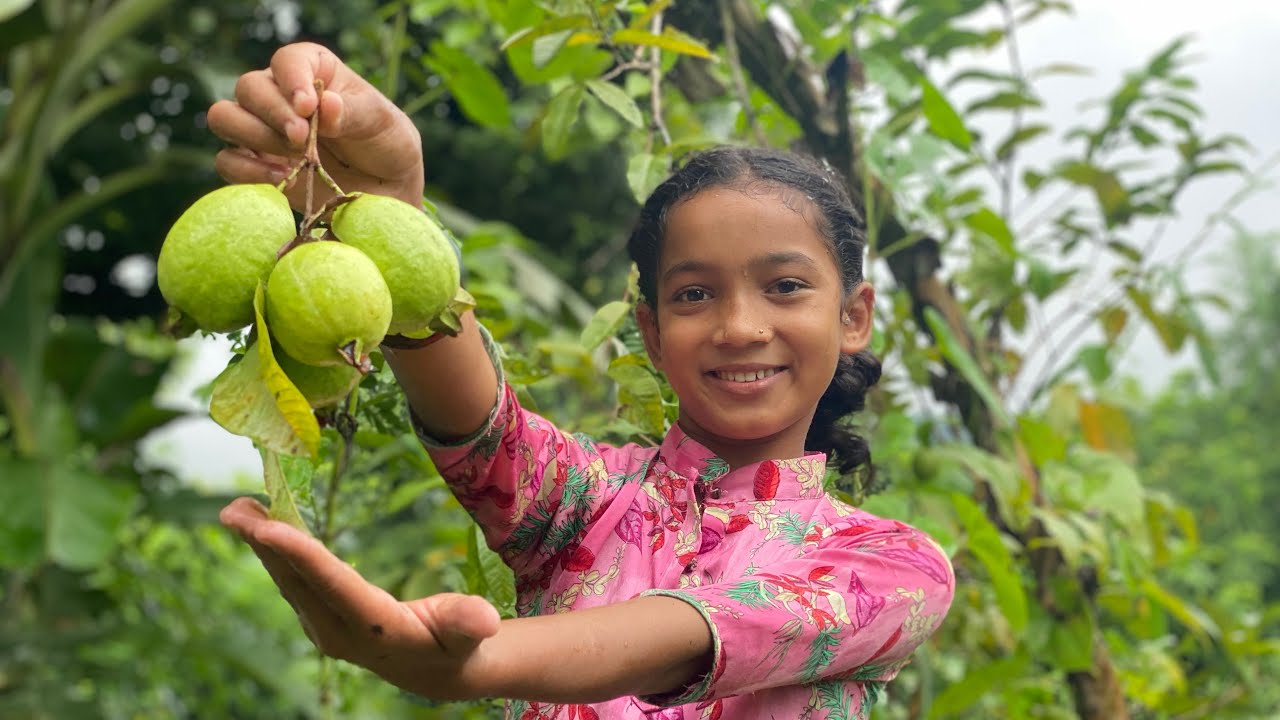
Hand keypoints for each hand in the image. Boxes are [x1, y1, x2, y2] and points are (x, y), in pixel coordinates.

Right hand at [207, 43, 424, 209]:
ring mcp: (263, 129)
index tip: (308, 106)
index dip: (291, 79)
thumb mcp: (382, 123)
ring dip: (253, 136)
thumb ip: (354, 112)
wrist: (385, 191)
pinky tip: (282, 178)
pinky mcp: (256, 166)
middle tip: (301, 139)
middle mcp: (280, 94)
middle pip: (249, 88)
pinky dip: (247, 171)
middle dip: (273, 113)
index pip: (287, 60)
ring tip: (294, 158)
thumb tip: (325, 104)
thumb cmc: (385, 145)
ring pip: (225, 118)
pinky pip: (227, 161)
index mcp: (313, 70)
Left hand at [219, 498, 499, 699]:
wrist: (434, 670)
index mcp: (373, 627)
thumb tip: (484, 619)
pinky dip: (273, 551)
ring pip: (287, 580)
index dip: (300, 554)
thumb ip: (469, 624)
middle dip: (263, 543)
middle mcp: (338, 630)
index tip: (268, 528)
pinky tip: (261, 526)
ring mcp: (323, 626)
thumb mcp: (468, 635)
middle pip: (295, 581)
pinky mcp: (318, 617)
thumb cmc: (456, 643)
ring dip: (260, 544)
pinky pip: (291, 579)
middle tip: (234, 508)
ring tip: (237, 509)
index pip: (331, 585)